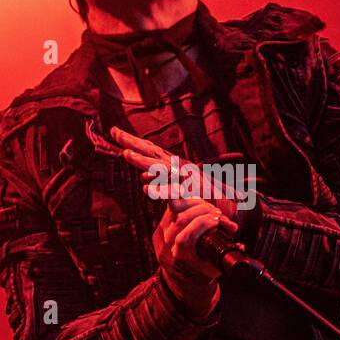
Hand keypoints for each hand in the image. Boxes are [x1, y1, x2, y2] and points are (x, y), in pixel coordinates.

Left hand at [108, 126, 243, 226]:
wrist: (226, 207)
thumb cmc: (201, 195)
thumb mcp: (177, 185)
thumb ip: (161, 181)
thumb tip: (143, 179)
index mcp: (174, 164)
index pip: (150, 149)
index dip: (132, 141)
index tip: (114, 132)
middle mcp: (178, 166)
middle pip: (151, 151)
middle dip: (132, 142)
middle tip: (113, 132)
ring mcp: (185, 176)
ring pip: (161, 166)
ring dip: (144, 161)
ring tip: (126, 154)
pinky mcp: (192, 191)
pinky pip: (174, 190)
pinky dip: (161, 189)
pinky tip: (147, 189)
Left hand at [150, 200, 232, 318]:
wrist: (183, 273)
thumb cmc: (203, 269)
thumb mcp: (216, 267)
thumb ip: (228, 257)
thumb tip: (240, 246)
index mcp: (180, 256)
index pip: (185, 237)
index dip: (202, 225)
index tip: (218, 221)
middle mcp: (169, 243)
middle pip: (181, 219)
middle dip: (203, 212)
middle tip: (219, 214)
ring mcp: (163, 231)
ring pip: (175, 208)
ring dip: (197, 204)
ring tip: (212, 209)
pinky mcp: (163, 222)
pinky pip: (173, 205)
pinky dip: (189, 201)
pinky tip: (201, 203)